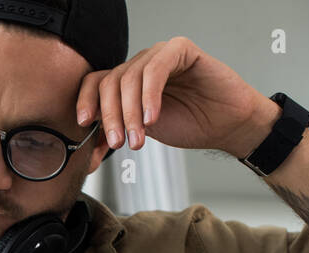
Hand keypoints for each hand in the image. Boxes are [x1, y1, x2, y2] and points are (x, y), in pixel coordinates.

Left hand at [75, 36, 279, 159]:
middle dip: (110, 116)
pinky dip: (150, 96)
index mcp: (128, 81)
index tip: (83, 122)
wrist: (225, 124)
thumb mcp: (142, 131)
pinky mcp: (181, 50)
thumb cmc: (189, 124)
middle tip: (118, 142)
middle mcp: (141, 64)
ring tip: (138, 139)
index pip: (96, 82)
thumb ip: (118, 130)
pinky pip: (156, 69)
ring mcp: (159, 55)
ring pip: (130, 78)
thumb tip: (90, 147)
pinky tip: (153, 118)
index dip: (85, 100)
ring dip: (130, 112)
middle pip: (111, 82)